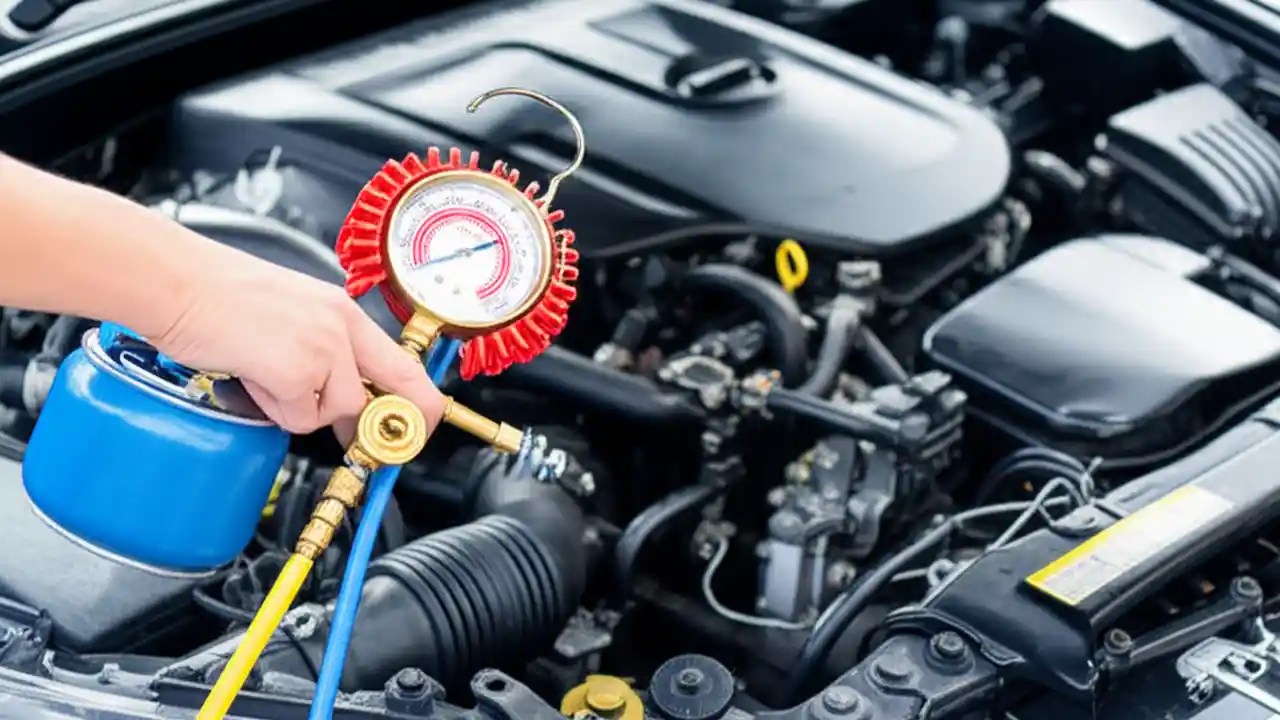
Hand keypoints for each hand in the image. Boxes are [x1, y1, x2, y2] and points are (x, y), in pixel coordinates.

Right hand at [150, 243, 443, 440]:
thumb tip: (342, 403)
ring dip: (304, 412)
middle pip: (398, 389)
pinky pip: (299, 417)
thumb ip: (323, 353)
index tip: (418, 425)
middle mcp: (341, 326)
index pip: (403, 361)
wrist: (177, 283)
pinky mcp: (298, 371)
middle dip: (393, 426)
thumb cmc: (218, 296)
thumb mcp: (291, 315)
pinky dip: (274, 410)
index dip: (419, 401)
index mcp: (343, 311)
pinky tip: (253, 379)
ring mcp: (323, 348)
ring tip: (267, 381)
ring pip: (339, 411)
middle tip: (372, 446)